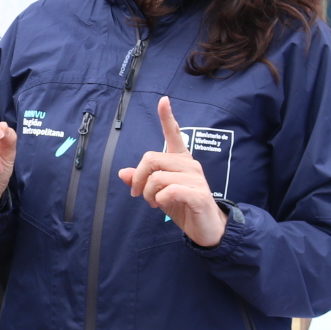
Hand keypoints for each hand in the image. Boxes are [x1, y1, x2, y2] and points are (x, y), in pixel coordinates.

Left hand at [119, 96, 225, 246]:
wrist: (207, 229)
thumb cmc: (183, 207)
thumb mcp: (157, 194)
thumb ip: (142, 182)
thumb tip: (123, 173)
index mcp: (180, 161)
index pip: (174, 134)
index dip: (167, 117)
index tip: (164, 100)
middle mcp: (189, 165)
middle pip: (151, 159)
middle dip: (138, 178)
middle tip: (139, 194)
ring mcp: (196, 178)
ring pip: (157, 177)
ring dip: (149, 193)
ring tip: (154, 202)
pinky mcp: (198, 194)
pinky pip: (169, 190)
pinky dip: (160, 200)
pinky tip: (164, 205)